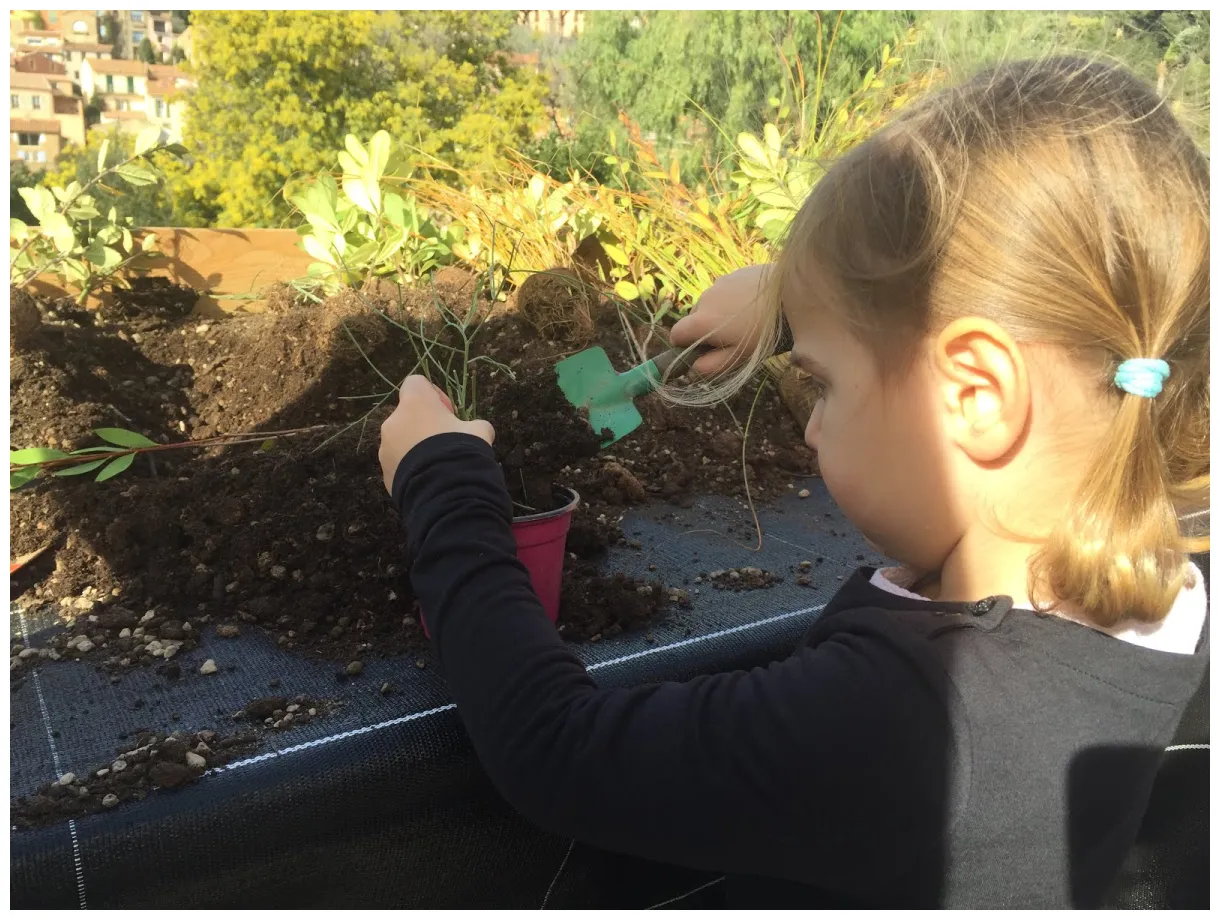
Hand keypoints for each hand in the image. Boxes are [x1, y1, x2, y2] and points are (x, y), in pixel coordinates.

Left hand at [379, 376, 495, 493]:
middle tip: (445, 442)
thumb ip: (474, 425)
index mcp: (415, 403)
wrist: (445, 491)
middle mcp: (394, 421)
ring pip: (400, 440)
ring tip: (437, 465)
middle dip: (424, 425)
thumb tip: (477, 430)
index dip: (433, 394)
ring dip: (415, 447)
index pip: (415, 383)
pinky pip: (398, 464)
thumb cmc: (461, 451)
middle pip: (407, 415)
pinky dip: (411, 468)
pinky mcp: (384, 473)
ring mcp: (385, 448)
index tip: (448, 413)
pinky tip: (429, 479)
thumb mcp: (480, 432)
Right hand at [669, 264, 773, 375]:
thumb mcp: (738, 357)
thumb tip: (693, 367)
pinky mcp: (735, 273)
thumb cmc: (764, 335)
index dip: (684, 345)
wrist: (793, 298)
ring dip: (719, 313)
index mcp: (701, 321)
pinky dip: (732, 299)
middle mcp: (705, 298)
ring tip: (746, 320)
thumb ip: (711, 365)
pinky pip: (725, 290)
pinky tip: (754, 304)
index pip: (676, 334)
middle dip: (705, 329)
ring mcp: (720, 283)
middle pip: (694, 318)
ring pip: (711, 303)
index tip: (701, 351)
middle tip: (731, 338)